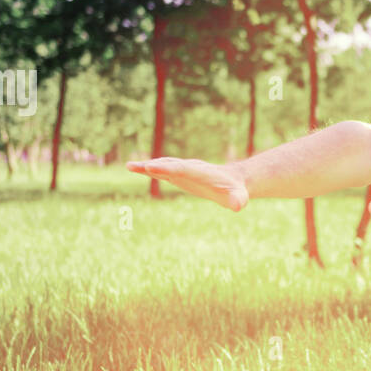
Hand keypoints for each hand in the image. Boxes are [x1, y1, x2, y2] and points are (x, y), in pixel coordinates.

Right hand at [127, 157, 248, 210]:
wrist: (233, 180)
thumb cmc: (236, 191)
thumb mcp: (239, 197)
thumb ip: (238, 200)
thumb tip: (238, 205)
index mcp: (201, 173)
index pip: (183, 169)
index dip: (168, 169)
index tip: (153, 167)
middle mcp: (190, 168)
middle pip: (169, 165)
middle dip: (155, 166)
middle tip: (137, 166)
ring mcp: (183, 170)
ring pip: (163, 165)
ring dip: (147, 166)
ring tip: (130, 166)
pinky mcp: (178, 175)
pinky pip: (162, 170)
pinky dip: (148, 168)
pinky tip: (135, 168)